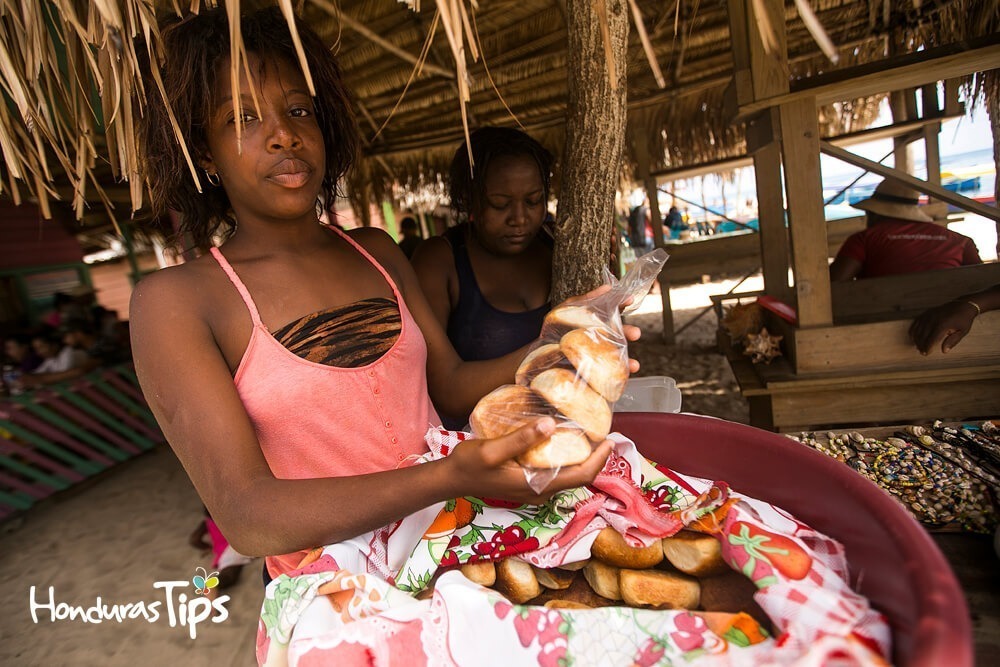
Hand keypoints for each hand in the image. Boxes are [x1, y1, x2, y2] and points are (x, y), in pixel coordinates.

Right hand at [447, 417, 611, 503]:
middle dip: (596, 458)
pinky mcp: (527, 485)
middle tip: (605, 433)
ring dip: (583, 459)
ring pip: (569, 477)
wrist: (451, 480)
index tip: (611, 439)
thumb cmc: (468, 465)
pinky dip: (568, 460)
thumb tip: (550, 425)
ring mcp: (534, 490)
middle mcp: (539, 491)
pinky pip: (557, 474)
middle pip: (579, 478)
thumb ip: (520, 439)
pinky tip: (565, 442)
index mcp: (535, 485)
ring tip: (590, 436)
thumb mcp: (491, 450)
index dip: (599, 460)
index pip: (580, 476)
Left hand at [561, 284, 642, 373]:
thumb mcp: (570, 309)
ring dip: (628, 360)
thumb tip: (608, 287)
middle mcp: (602, 336)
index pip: (614, 310)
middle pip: (620, 334)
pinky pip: (608, 373)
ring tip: (634, 365)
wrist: (543, 353)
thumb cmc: (557, 328)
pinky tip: (623, 377)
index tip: (630, 299)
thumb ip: (589, 299)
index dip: (623, 303)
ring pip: (618, 355)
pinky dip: (618, 376)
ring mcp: (599, 353)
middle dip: (629, 333)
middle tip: (636, 334)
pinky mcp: (594, 369)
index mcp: (598, 320)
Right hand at [909, 301, 977, 354]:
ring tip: (918, 346)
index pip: (931, 339)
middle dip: (921, 345)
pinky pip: (916, 323)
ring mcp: (928, 315)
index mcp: (943, 325)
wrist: (963, 305)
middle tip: (922, 352)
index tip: (926, 353)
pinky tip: (914, 336)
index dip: (927, 347)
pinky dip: (913, 330)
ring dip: (916, 339)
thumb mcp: (962, 332)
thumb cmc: (963, 319)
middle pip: (922, 336)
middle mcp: (933, 319)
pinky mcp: (926, 313)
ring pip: (917, 330)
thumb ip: (952, 341)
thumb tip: (944, 351)